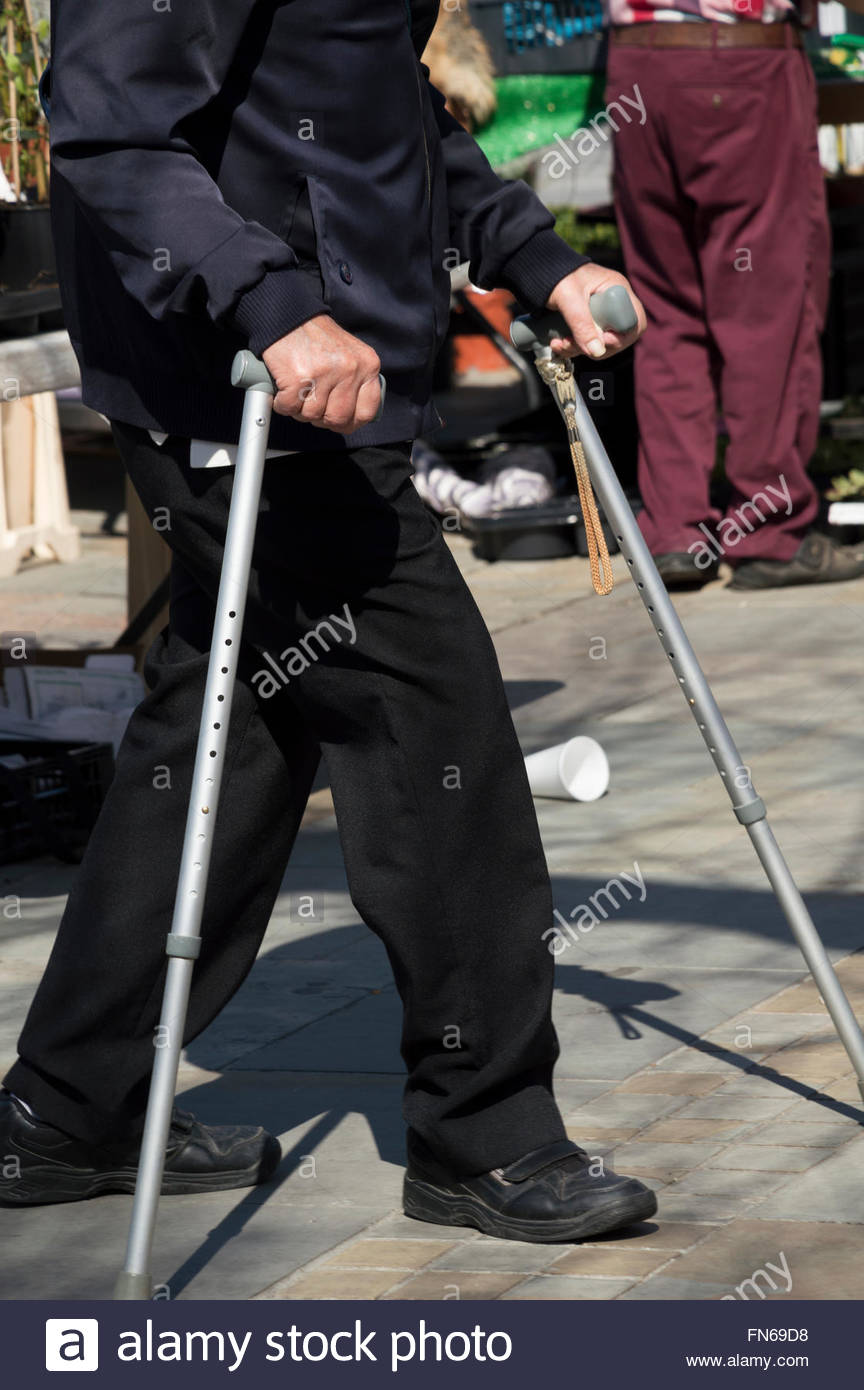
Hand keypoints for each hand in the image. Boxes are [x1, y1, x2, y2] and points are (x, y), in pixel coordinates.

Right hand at [262, 314, 381, 432]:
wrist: (288, 316)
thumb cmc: (316, 338)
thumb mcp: (350, 355)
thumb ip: (356, 382)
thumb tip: (351, 417)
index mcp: (367, 365)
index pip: (366, 412)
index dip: (350, 423)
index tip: (338, 421)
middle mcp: (349, 369)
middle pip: (338, 419)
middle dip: (322, 419)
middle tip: (312, 407)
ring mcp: (324, 373)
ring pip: (312, 415)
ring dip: (300, 410)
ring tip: (298, 393)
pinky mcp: (298, 377)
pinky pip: (289, 407)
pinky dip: (282, 404)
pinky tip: (284, 392)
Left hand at [546, 263, 645, 359]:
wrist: (539, 271)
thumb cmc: (556, 276)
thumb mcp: (569, 299)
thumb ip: (582, 324)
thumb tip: (597, 351)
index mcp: (617, 289)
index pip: (635, 320)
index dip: (623, 336)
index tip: (603, 339)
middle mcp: (613, 302)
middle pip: (620, 337)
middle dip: (597, 348)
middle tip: (576, 346)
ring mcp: (601, 314)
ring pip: (601, 343)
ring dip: (580, 350)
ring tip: (560, 344)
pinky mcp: (588, 322)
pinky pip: (587, 342)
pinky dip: (573, 348)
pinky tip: (558, 344)